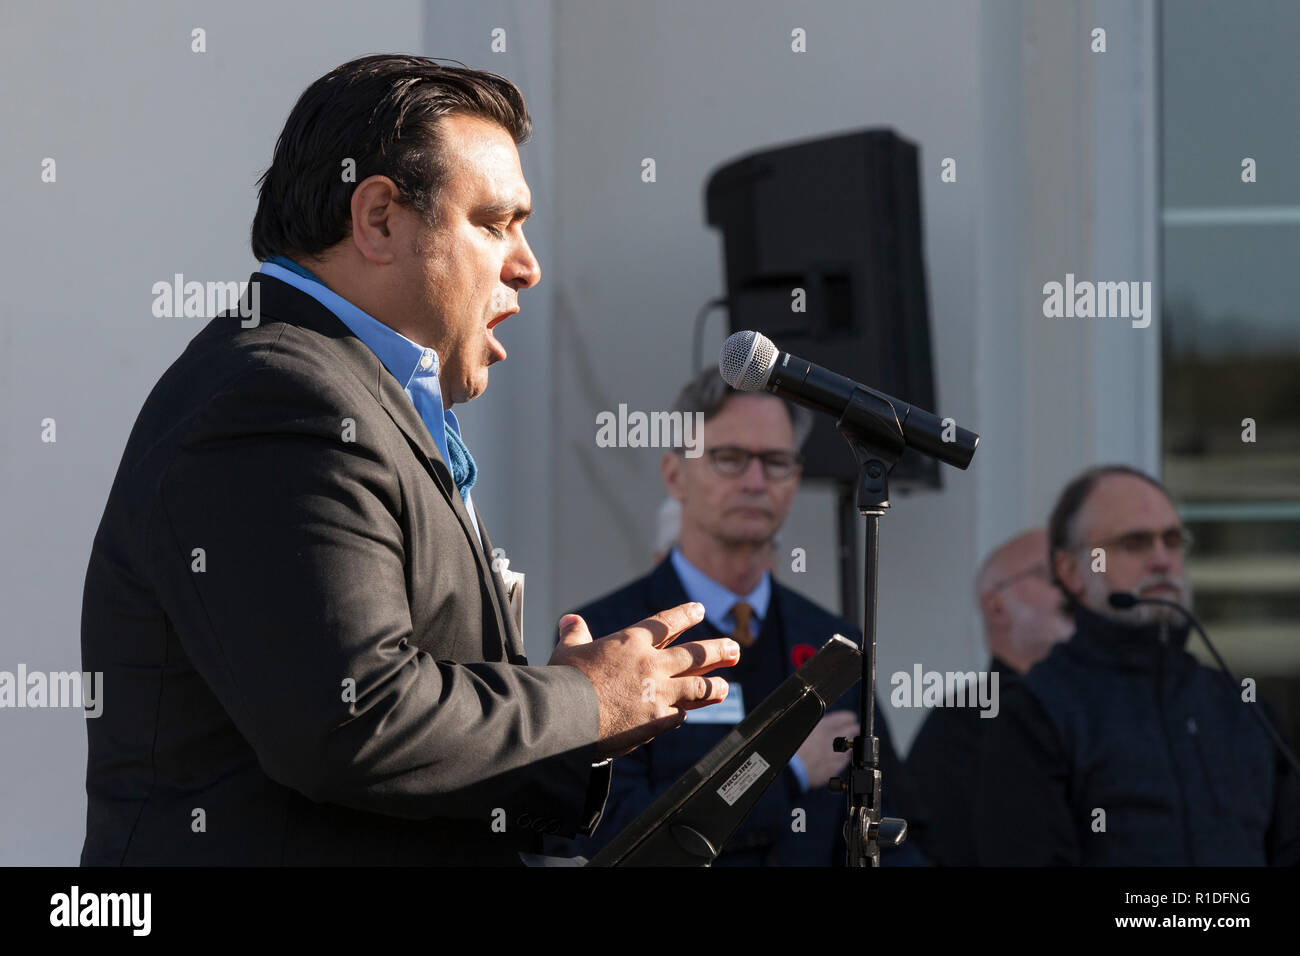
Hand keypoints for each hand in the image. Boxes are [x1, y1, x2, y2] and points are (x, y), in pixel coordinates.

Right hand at [550, 602, 740, 758]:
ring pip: (698, 687)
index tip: (699, 610)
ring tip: (725, 686)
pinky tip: (687, 715)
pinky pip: (679, 716)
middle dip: (718, 650)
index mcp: (630, 642)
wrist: (567, 715)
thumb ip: (575, 634)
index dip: (685, 615)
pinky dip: (683, 714)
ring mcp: (658, 693)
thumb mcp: (567, 650)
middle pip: (694, 654)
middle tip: (735, 648)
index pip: (665, 623)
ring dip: (715, 686)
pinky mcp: (657, 720)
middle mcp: (651, 664)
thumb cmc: (564, 681)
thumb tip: (570, 620)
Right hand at [795, 710, 857, 790]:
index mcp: (824, 726)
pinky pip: (842, 763)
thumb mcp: (798, 726)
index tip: (851, 718)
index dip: (848, 717)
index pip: (842, 719)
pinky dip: (844, 759)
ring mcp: (834, 755)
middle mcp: (832, 740)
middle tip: (855, 728)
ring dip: (850, 744)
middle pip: (849, 732)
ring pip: (848, 748)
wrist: (788, 769)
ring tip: (850, 743)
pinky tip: (843, 758)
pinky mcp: (831, 769)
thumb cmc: (790, 748)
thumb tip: (814, 719)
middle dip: (853, 729)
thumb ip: (811, 722)